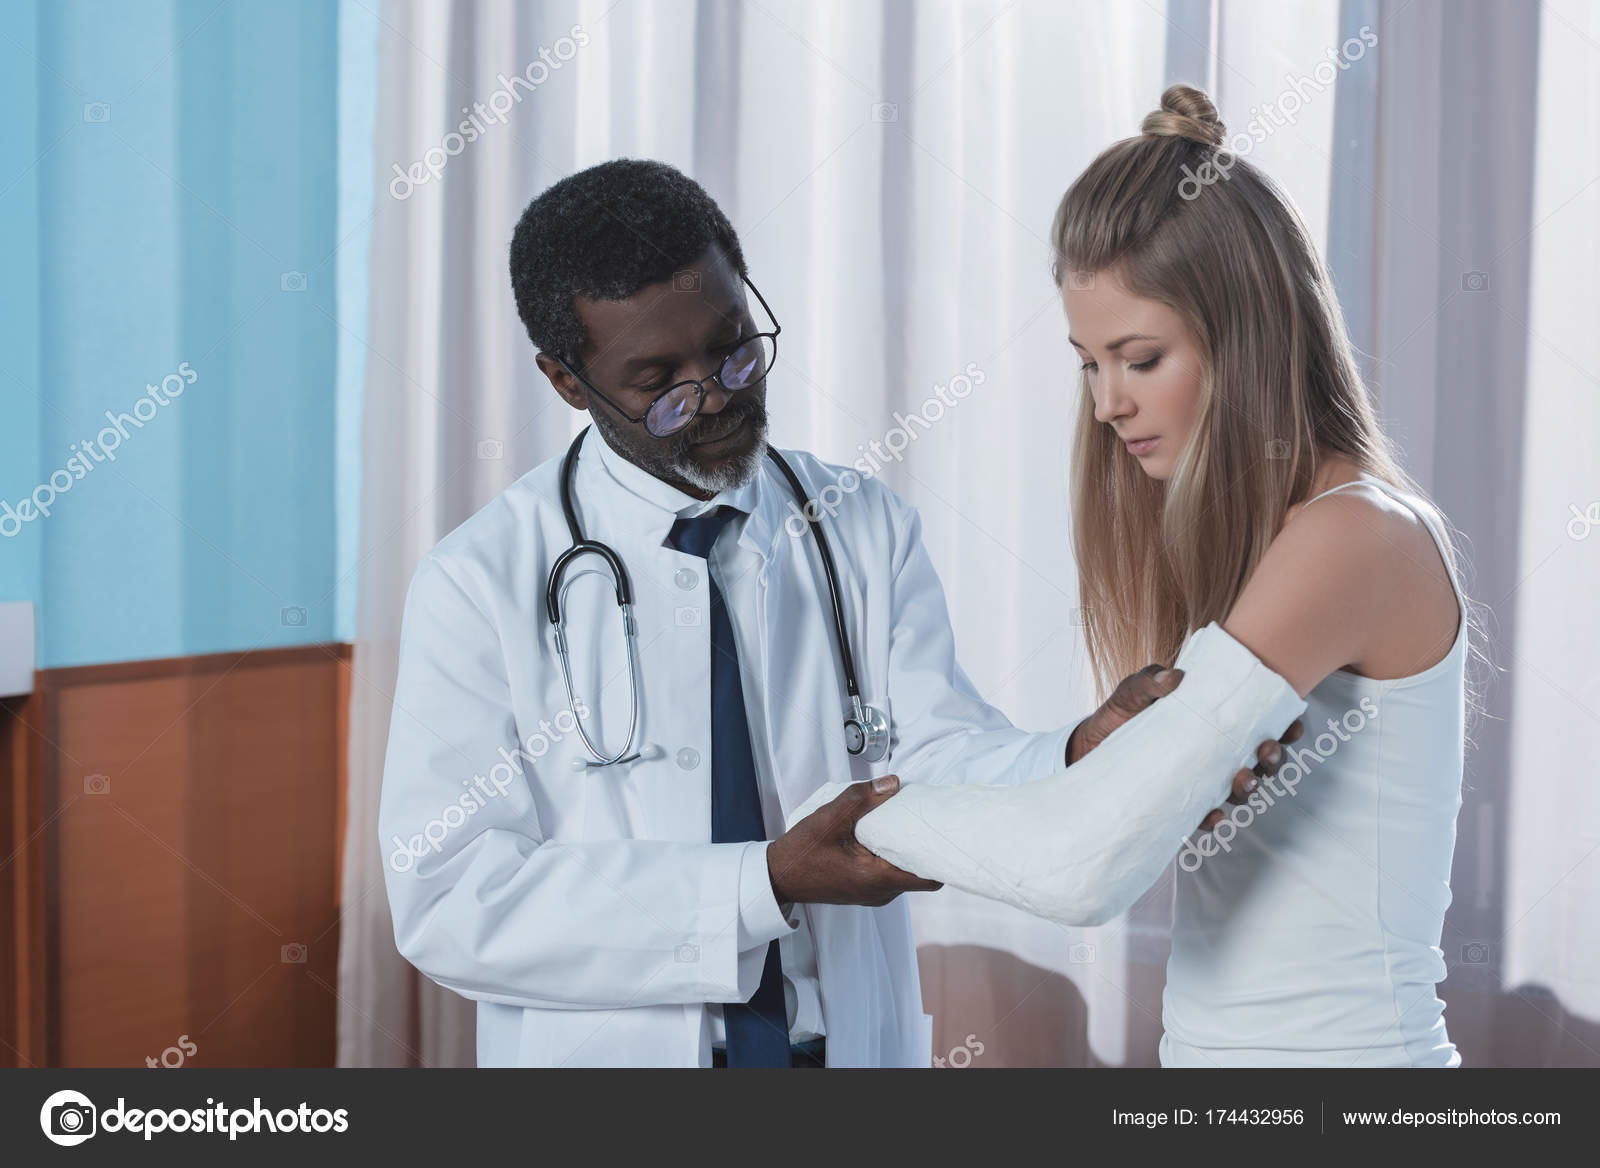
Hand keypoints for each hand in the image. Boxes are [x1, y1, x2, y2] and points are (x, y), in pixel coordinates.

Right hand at [767, 775, 943, 906]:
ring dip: (905, 853)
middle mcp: (881, 893)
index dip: (941, 859)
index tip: (944, 836)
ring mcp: (872, 895)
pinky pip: (888, 876)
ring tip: (904, 826)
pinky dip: (891, 859)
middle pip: (918, 874)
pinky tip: (884, 838)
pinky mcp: (863, 891)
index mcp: (878, 878)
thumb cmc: (802, 851)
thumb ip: (862, 798)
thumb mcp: (831, 818)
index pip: (930, 879)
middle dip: (923, 850)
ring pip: (903, 875)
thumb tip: (894, 782)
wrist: (778, 877)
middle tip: (924, 822)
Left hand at [1064, 663, 1304, 832]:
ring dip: (1249, 788)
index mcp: (1217, 721)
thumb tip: (1174, 678)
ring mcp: (1201, 779)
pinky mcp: (1180, 803)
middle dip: (1273, 759)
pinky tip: (1213, 815)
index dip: (1286, 727)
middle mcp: (1216, 753)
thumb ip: (1151, 680)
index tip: (1292, 725)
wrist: (1089, 747)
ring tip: (1242, 780)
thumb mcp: (1135, 689)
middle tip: (1265, 752)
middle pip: (1262, 761)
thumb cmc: (1122, 713)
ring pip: (1241, 790)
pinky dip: (1213, 818)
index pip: (1262, 724)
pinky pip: (1205, 816)